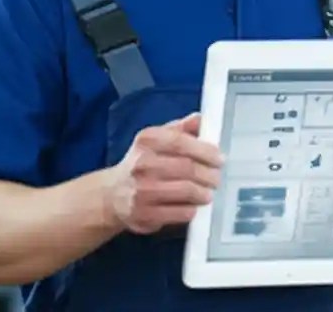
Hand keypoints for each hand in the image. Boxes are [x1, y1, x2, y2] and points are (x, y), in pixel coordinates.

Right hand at [104, 112, 223, 234]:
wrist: (112, 195)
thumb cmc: (142, 163)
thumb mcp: (155, 141)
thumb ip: (179, 129)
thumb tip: (201, 119)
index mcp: (147, 140)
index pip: (180, 142)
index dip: (204, 150)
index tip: (219, 158)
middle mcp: (142, 164)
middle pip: (187, 167)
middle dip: (209, 174)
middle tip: (217, 178)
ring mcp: (143, 190)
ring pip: (186, 190)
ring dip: (203, 193)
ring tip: (208, 193)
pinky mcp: (145, 214)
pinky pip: (180, 212)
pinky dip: (192, 209)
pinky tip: (193, 206)